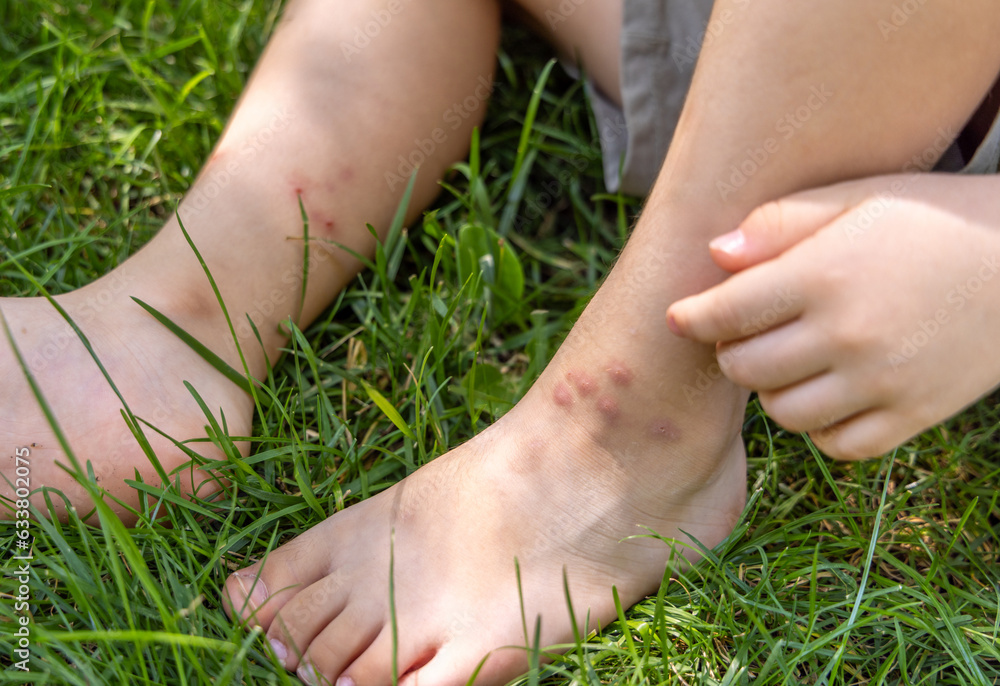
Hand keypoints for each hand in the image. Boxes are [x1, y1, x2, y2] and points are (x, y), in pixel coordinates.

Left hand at [667, 174, 999, 459]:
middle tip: (745, 334)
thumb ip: (780, 223)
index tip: (680, 317)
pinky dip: (820, 427)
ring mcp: (884, 381)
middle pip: (745, 368)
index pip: (726, 314)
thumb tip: (714, 255)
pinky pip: (838, 444)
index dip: (693, 318)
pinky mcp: (916, 414)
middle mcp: (849, 335)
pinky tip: (828, 393)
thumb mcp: (856, 198)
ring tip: (788, 362)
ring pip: (784, 413)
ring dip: (772, 390)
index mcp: (825, 275)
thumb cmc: (931, 219)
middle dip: (732, 351)